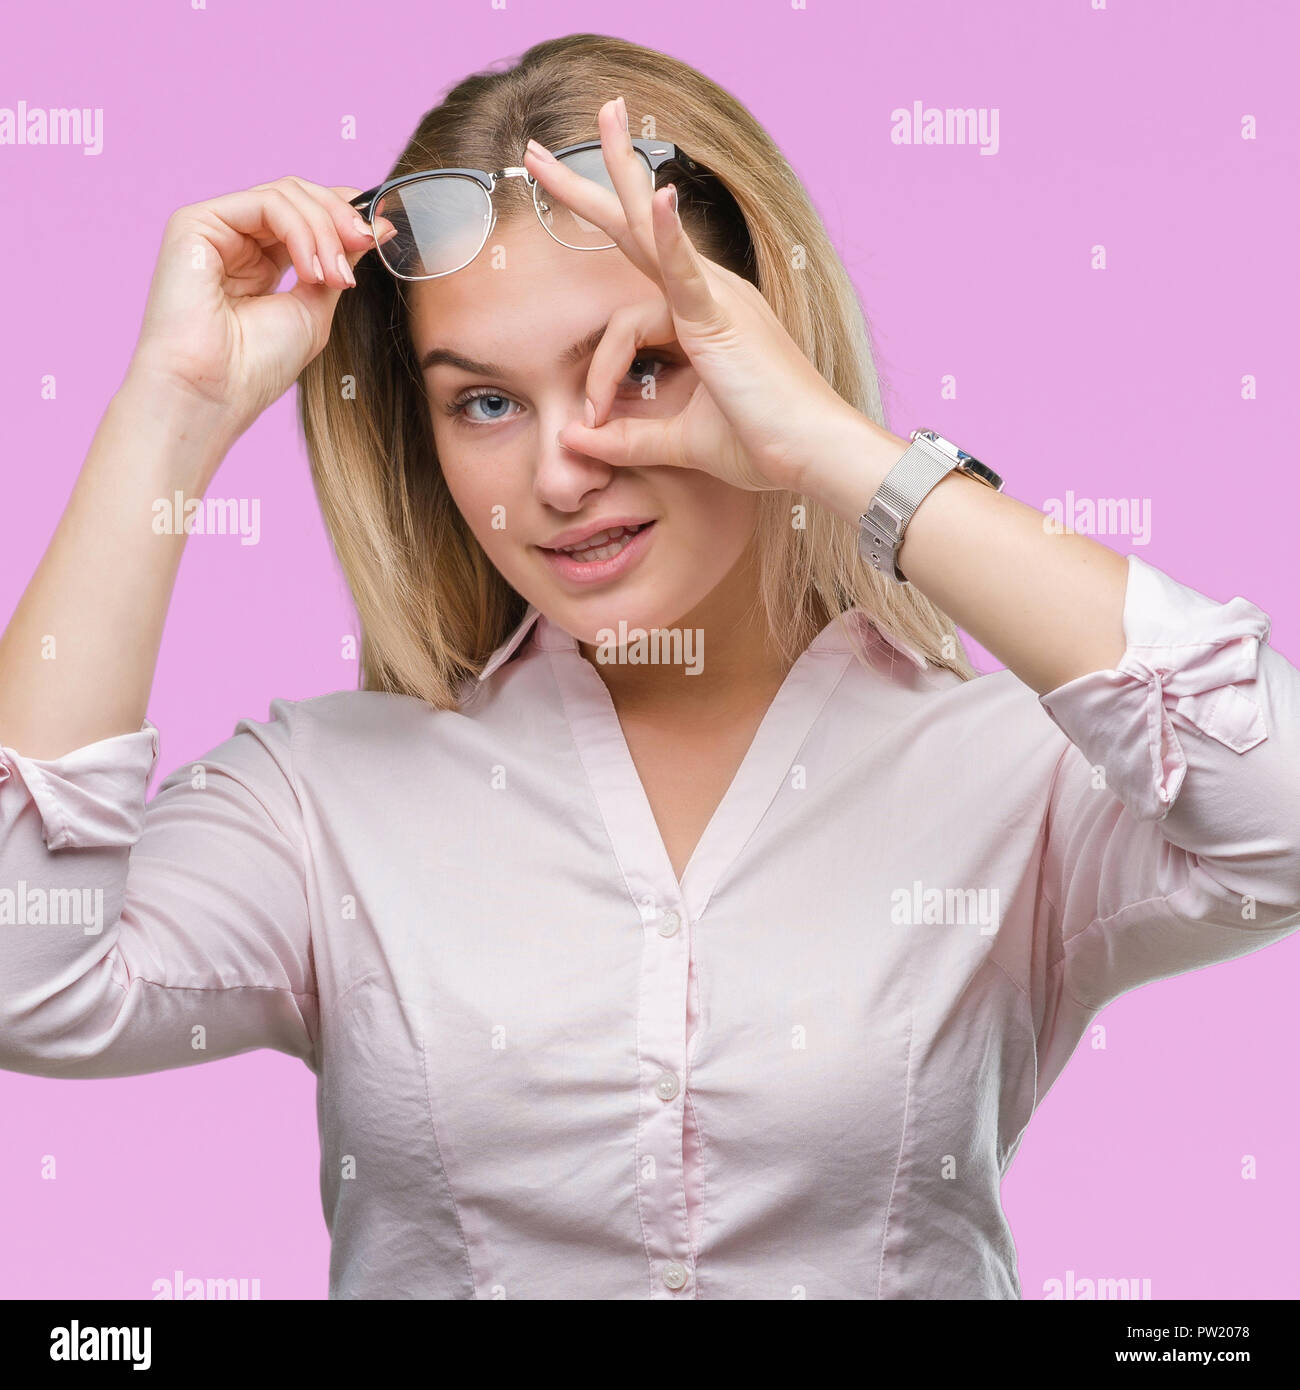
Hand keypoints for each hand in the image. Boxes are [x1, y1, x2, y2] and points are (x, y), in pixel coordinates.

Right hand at [124, 176, 393, 444]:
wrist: (213, 393)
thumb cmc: (257, 367)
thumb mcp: (316, 307)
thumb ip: (339, 262)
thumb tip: (377, 227)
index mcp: (260, 261)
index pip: (306, 214)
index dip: (345, 213)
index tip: (384, 231)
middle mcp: (236, 240)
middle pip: (298, 196)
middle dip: (341, 218)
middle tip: (368, 243)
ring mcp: (214, 229)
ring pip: (286, 195)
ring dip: (325, 231)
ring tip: (337, 279)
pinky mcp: (195, 223)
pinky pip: (265, 203)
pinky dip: (301, 231)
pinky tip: (311, 271)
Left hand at [526, 98, 865, 494]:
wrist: (813, 454)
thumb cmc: (763, 444)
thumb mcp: (679, 442)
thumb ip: (626, 440)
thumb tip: (573, 441)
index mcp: (702, 317)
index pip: (626, 317)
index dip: (600, 373)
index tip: (591, 422)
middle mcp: (709, 294)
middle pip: (636, 229)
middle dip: (586, 185)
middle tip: (536, 150)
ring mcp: (717, 298)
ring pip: (644, 234)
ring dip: (601, 184)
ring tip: (558, 146)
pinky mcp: (722, 318)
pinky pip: (686, 272)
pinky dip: (672, 237)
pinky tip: (661, 199)